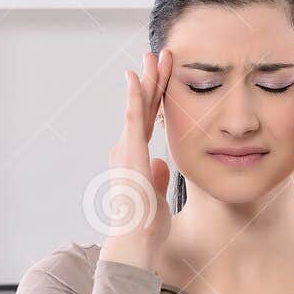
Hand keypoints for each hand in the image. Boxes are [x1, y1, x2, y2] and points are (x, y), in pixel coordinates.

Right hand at [99, 48, 171, 270]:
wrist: (136, 238)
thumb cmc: (146, 224)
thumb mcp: (157, 195)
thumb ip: (158, 177)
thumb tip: (162, 165)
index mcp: (136, 157)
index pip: (151, 119)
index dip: (158, 97)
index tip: (166, 78)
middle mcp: (128, 148)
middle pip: (146, 107)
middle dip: (154, 80)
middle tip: (161, 55)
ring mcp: (127, 148)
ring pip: (139, 106)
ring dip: (148, 79)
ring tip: (154, 55)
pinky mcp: (129, 151)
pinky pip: (132, 118)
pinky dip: (134, 96)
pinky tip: (136, 76)